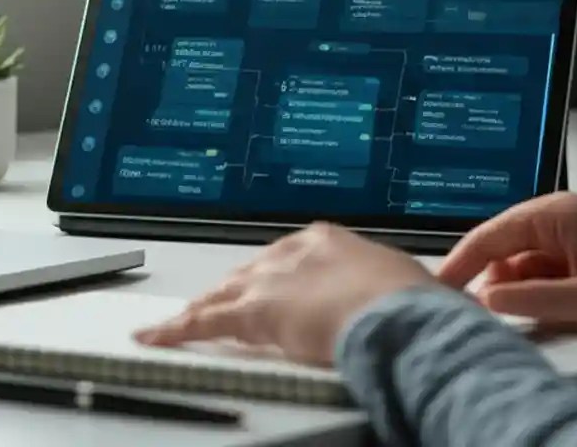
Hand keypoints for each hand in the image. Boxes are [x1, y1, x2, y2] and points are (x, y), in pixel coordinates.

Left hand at [133, 222, 437, 364]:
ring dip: (201, 311)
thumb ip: (393, 292)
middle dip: (234, 294)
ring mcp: (268, 280)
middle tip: (220, 309)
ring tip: (179, 322)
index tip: (269, 289)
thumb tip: (422, 304)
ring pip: (222, 296)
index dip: (274, 280)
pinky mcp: (250, 313)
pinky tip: (154, 336)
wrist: (397, 314)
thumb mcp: (407, 287)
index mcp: (327, 240)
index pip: (286, 259)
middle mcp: (291, 252)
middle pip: (249, 274)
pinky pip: (202, 323)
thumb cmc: (413, 305)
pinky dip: (174, 331)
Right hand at [437, 192, 576, 328]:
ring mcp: (559, 231)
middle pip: (495, 245)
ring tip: (508, 312)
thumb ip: (537, 299)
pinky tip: (528, 307)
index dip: (459, 263)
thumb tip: (485, 300)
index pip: (489, 236)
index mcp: (554, 216)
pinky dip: (523, 287)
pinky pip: (530, 267)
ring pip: (511, 259)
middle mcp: (551, 216)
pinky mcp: (567, 249)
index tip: (437, 288)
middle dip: (481, 276)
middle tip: (465, 308)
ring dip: (505, 285)